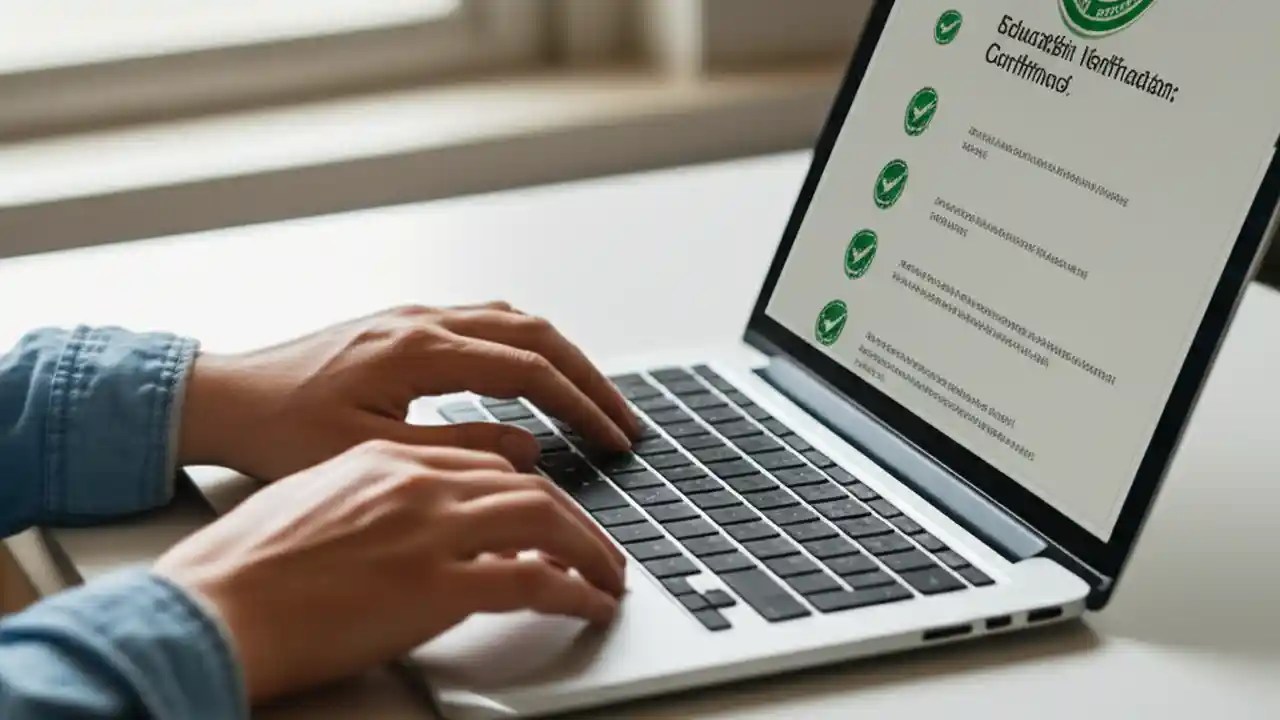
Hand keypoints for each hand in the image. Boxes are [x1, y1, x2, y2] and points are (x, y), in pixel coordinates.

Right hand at [155, 440, 626, 701]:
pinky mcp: (435, 586)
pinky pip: (533, 581)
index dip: (531, 490)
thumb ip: (382, 499)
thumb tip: (423, 522)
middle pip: (528, 483)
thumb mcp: (319, 503)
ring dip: (590, 548)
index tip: (551, 513)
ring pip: (544, 518)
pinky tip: (589, 604)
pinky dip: (574, 590)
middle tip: (600, 545)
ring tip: (609, 575)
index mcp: (386, 457)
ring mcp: (428, 529)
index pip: (486, 462)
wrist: (208, 606)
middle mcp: (416, 481)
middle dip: (576, 516)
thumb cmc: (246, 565)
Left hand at [178, 303, 639, 479]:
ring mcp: (413, 317)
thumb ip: (458, 449)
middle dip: (588, 377)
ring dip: (561, 357)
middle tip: (622, 418)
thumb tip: (528, 447)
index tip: (614, 438)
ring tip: (591, 397)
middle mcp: (423, 322)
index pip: (528, 371)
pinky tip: (532, 373)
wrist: (224, 399)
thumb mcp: (372, 454)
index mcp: (420, 351)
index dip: (580, 406)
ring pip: (512, 321)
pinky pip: (484, 322)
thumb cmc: (281, 433)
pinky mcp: (401, 326)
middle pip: (534, 334)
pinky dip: (525, 346)